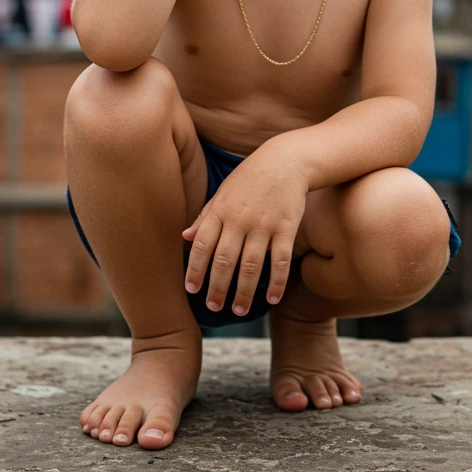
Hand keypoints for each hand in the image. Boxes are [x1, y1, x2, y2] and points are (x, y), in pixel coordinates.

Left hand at [180, 142, 307, 314]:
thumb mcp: (223, 192)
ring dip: (244, 292)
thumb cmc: (250, 178)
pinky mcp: (286, 227)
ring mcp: (264, 224)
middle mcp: (239, 219)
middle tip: (214, 307)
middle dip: (217, 288)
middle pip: (224, 260)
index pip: (202, 245)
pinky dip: (276, 282)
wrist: (285, 160)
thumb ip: (205, 216)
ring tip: (239, 311)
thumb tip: (184, 237)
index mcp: (221, 210)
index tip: (191, 290)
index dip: (195, 269)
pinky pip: (280, 260)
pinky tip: (272, 299)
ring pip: (251, 265)